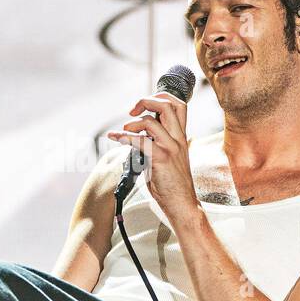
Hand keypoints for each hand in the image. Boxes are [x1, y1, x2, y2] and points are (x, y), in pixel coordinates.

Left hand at [106, 91, 197, 222]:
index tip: (144, 105)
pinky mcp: (161, 158)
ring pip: (151, 121)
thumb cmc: (172, 184)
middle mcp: (178, 138)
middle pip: (166, 104)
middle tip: (132, 111)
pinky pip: (141, 141)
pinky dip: (124, 137)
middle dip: (145, 101)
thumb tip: (137, 135)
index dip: (160, 96)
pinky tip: (117, 138)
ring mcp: (171, 147)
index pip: (178, 104)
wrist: (183, 204)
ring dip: (132, 124)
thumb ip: (157, 143)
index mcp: (181, 136)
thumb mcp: (168, 157)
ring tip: (124, 132)